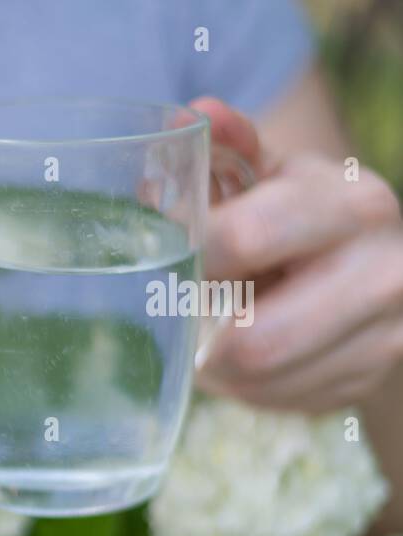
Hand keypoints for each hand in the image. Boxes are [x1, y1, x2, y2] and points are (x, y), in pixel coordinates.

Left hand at [193, 97, 402, 412]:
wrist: (375, 264)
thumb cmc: (298, 214)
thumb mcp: (269, 173)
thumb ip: (228, 148)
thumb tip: (191, 116)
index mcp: (353, 204)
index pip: (244, 240)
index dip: (189, 254)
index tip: (172, 253)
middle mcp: (385, 270)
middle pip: (256, 341)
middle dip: (204, 333)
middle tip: (189, 312)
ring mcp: (387, 335)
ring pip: (261, 381)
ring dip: (218, 364)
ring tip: (217, 330)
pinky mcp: (368, 380)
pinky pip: (278, 401)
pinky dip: (246, 385)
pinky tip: (250, 354)